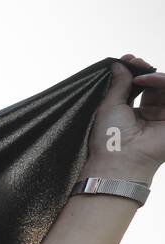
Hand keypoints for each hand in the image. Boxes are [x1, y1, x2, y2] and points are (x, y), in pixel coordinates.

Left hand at [82, 54, 164, 183]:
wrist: (120, 160)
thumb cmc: (108, 138)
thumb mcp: (109, 106)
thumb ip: (118, 84)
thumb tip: (119, 65)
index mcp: (130, 113)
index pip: (137, 87)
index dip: (134, 72)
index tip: (128, 59)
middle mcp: (147, 114)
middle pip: (153, 84)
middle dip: (144, 70)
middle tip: (135, 62)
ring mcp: (162, 116)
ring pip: (164, 87)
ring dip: (153, 76)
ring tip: (139, 75)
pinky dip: (161, 82)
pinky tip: (146, 80)